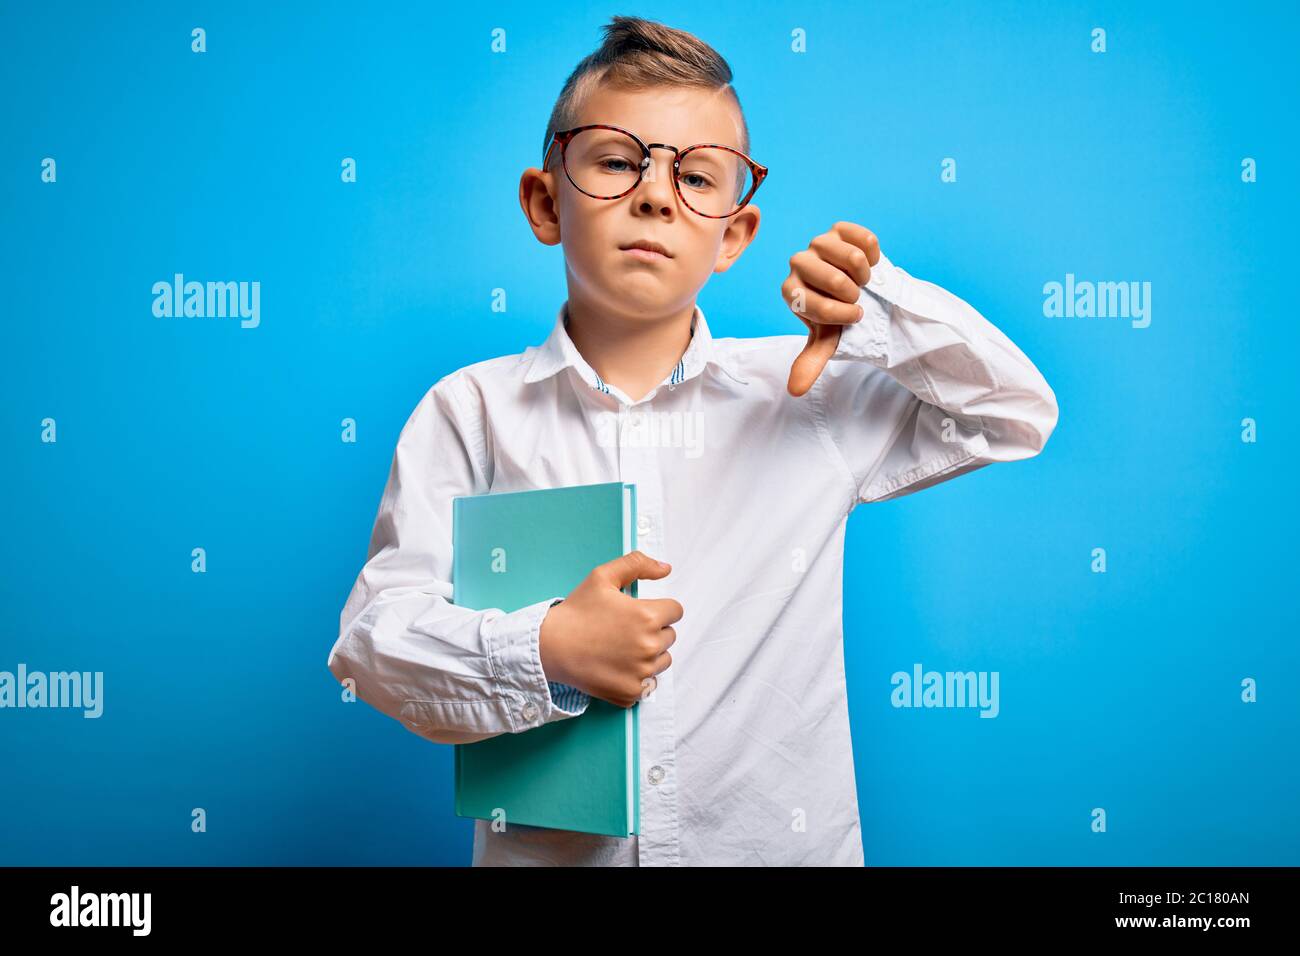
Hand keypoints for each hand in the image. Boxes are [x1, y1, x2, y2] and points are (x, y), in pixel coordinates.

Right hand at [538, 550, 681, 707]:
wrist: (551, 647)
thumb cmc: (576, 612)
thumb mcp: (602, 577)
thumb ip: (637, 564)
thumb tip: (666, 569)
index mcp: (648, 616)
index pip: (676, 611)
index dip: (658, 608)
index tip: (639, 613)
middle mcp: (650, 646)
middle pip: (670, 636)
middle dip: (653, 631)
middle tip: (624, 630)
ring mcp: (642, 673)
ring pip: (663, 660)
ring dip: (650, 655)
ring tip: (620, 648)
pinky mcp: (632, 693)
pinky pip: (648, 683)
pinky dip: (636, 677)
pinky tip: (616, 667)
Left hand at [781, 221, 881, 396]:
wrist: (859, 292)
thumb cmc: (838, 316)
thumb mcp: (827, 340)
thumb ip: (811, 362)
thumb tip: (795, 391)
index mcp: (789, 291)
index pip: (816, 305)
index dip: (842, 315)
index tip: (853, 316)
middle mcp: (797, 263)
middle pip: (837, 281)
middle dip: (855, 296)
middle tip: (856, 297)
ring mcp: (818, 243)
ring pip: (850, 257)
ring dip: (865, 275)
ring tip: (862, 281)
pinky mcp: (838, 229)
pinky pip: (864, 238)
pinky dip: (873, 254)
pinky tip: (867, 262)